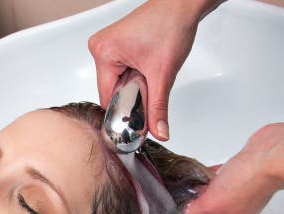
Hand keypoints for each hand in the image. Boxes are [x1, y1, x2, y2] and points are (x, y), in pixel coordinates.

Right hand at [89, 0, 221, 139]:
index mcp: (103, 52)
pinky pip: (121, 72)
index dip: (123, 112)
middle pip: (112, 90)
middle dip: (132, 98)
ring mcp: (107, 45)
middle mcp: (100, 47)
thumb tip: (158, 132)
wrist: (183, 5)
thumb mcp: (163, 74)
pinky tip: (147, 71)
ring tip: (151, 77)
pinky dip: (135, 78)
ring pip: (118, 83)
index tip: (135, 124)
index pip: (106, 97)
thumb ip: (159, 108)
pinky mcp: (116, 45)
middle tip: (150, 94)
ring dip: (134, 88)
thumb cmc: (171, 25)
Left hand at [184, 123, 283, 213]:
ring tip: (179, 185)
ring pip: (211, 195)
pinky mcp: (238, 176)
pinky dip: (207, 177)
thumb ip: (194, 211)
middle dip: (189, 207)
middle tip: (171, 200)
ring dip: (197, 190)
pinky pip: (218, 179)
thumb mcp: (211, 203)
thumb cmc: (248, 182)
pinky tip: (195, 172)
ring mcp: (237, 194)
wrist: (270, 156)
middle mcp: (235, 212)